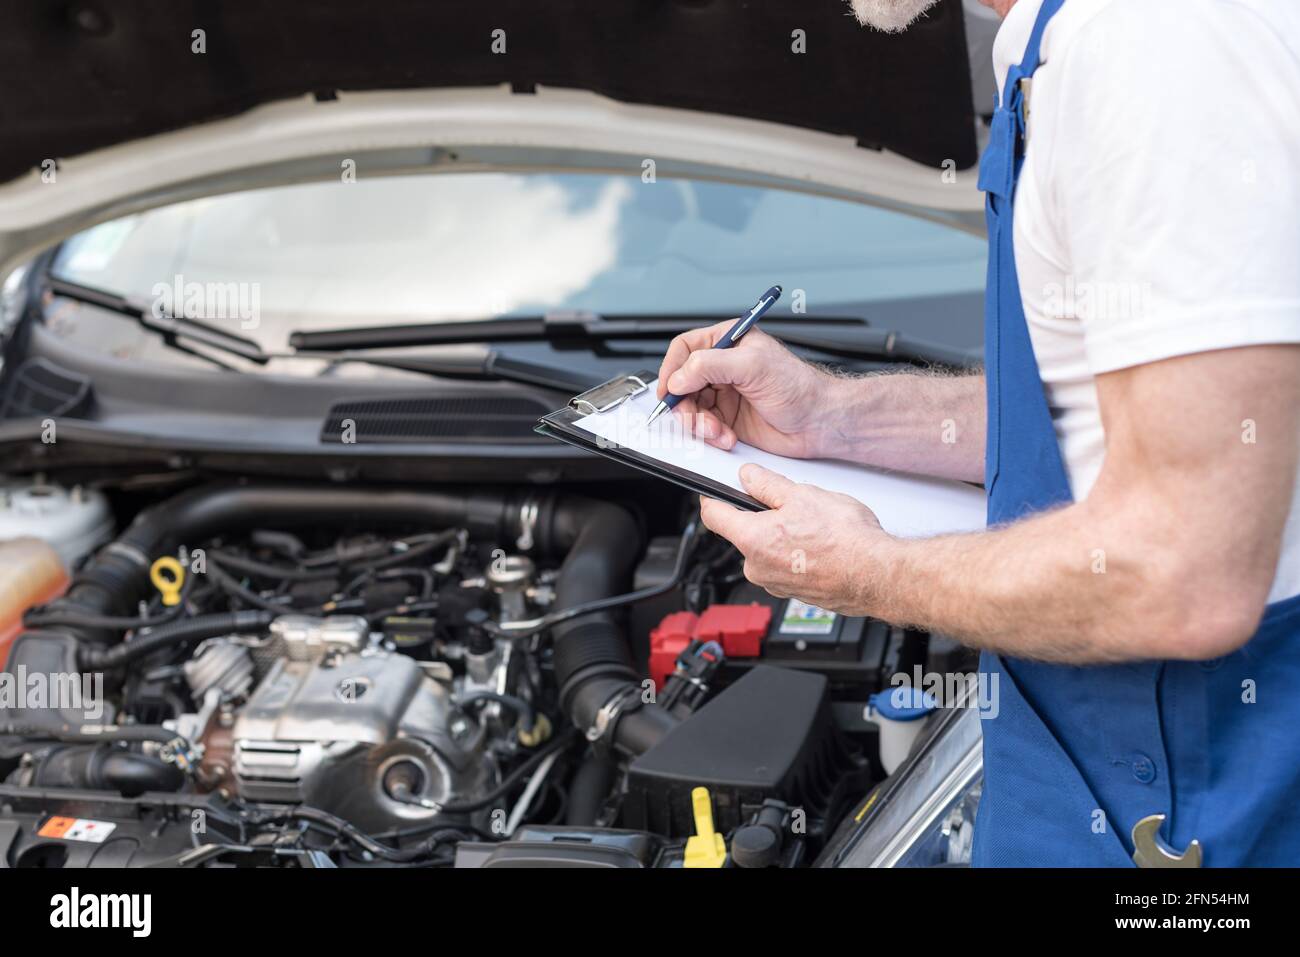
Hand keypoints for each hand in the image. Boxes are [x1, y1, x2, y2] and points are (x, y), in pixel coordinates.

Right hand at [657, 322, 836, 457]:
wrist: (818, 422)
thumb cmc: (799, 387)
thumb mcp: (752, 365)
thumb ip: (710, 365)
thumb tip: (679, 377)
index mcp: (729, 341)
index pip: (685, 348)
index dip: (672, 369)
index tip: (669, 390)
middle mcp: (723, 367)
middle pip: (682, 383)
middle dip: (685, 404)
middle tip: (693, 417)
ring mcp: (724, 394)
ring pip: (690, 408)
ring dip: (698, 424)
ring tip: (717, 431)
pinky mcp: (727, 419)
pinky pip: (703, 427)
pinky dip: (710, 436)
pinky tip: (727, 437)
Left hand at [699, 463, 892, 615]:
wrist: (877, 575)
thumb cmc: (845, 540)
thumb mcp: (802, 495)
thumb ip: (767, 484)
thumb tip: (748, 476)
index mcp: (752, 540)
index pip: (713, 515)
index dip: (713, 497)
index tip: (716, 490)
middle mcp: (757, 568)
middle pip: (744, 533)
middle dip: (761, 517)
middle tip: (790, 505)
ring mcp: (775, 584)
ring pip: (767, 550)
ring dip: (782, 536)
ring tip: (813, 527)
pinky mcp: (794, 593)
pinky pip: (785, 566)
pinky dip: (797, 554)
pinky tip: (821, 545)